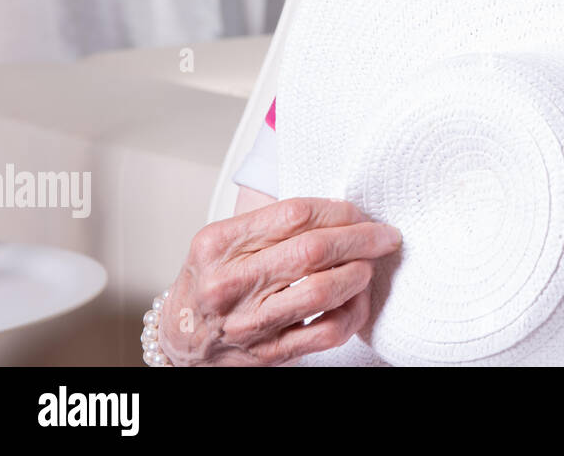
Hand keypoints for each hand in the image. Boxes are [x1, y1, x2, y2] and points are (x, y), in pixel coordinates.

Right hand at [158, 197, 401, 365]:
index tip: (359, 212)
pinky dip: (353, 313)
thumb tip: (341, 210)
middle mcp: (229, 283)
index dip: (340, 210)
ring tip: (367, 266)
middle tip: (384, 236)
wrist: (179, 339)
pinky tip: (355, 300)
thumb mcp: (222, 242)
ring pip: (323, 292)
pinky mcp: (269, 353)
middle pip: (313, 250)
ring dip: (358, 274)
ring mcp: (248, 322)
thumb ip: (271, 224)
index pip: (295, 214)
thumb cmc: (209, 282)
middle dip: (362, 238)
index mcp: (218, 245)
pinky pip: (327, 332)